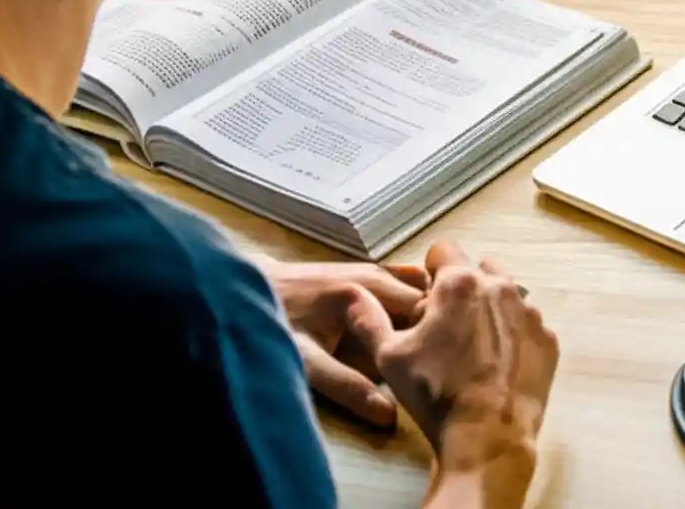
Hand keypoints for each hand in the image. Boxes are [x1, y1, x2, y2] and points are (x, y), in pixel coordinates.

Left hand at [260, 259, 430, 426]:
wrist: (246, 289)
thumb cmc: (274, 326)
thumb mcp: (306, 364)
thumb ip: (348, 386)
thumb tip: (389, 415)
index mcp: (363, 293)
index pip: (425, 310)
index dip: (436, 338)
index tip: (437, 364)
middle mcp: (372, 274)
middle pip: (429, 298)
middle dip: (438, 325)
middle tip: (436, 359)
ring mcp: (371, 269)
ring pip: (420, 289)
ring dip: (428, 312)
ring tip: (428, 344)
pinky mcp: (366, 271)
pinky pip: (406, 282)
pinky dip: (416, 298)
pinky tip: (411, 325)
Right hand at [347, 242, 558, 472]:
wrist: (486, 438)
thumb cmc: (437, 395)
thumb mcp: (388, 356)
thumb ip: (369, 319)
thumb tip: (355, 297)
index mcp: (460, 284)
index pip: (444, 250)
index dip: (431, 270)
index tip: (428, 295)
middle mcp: (501, 289)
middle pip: (480, 269)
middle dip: (464, 288)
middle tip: (448, 323)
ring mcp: (530, 314)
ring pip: (507, 296)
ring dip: (491, 310)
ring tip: (473, 347)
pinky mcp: (547, 341)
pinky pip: (527, 325)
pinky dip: (514, 336)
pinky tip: (498, 363)